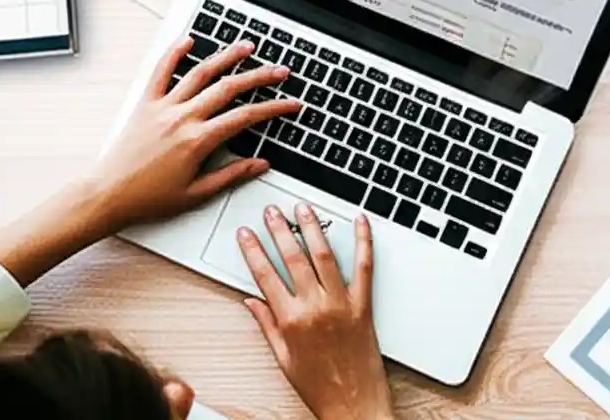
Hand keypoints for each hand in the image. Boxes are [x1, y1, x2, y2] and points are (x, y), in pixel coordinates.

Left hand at [0, 36, 299, 285]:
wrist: (108, 195)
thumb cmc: (149, 198)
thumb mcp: (197, 193)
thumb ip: (233, 175)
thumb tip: (261, 163)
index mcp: (198, 140)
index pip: (246, 116)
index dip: (273, 108)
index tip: (290, 104)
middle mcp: (182, 118)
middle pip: (229, 88)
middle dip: (259, 76)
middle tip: (280, 70)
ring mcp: (163, 107)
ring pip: (200, 73)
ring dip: (225, 57)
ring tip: (246, 47)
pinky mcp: (145, 104)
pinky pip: (161, 72)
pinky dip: (174, 53)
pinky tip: (188, 40)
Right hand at [240, 204, 393, 419]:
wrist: (353, 404)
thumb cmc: (318, 387)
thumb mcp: (283, 358)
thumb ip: (266, 325)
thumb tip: (251, 300)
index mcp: (291, 320)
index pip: (265, 275)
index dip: (253, 250)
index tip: (245, 233)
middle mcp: (315, 307)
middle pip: (293, 258)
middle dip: (279, 230)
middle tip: (272, 211)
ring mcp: (341, 303)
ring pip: (324, 256)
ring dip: (312, 228)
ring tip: (303, 209)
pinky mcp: (363, 305)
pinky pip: (364, 267)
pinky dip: (364, 242)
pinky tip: (360, 223)